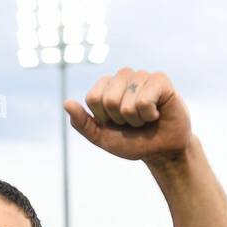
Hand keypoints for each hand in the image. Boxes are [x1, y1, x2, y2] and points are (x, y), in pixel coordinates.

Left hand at [65, 68, 191, 162]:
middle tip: (133, 122)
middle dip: (121, 120)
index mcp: (106, 86)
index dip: (104, 118)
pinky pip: (144, 101)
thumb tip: (66, 103)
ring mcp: (141, 75)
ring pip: (127, 103)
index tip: (116, 123)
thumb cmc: (132, 142)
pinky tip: (156, 113)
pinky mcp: (160, 79)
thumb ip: (82, 123)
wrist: (161, 151)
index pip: (93, 98)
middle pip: (109, 100)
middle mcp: (123, 76)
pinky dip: (149, 115)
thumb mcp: (101, 137)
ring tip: (145, 118)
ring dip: (136, 120)